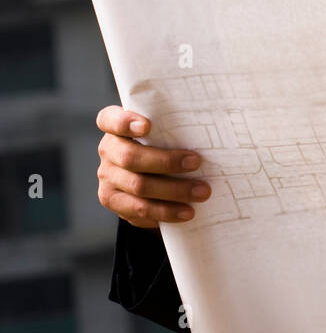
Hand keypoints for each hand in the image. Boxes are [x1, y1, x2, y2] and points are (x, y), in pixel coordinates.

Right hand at [96, 106, 210, 228]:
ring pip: (138, 186)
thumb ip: (174, 127)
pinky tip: (186, 212)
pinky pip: (139, 210)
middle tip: (196, 163)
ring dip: (174, 191)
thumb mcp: (164, 132)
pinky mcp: (114, 202)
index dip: (124, 122)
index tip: (147, 126)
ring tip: (202, 192)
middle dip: (167, 161)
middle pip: (130, 157)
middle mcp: (107, 151)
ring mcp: (108, 178)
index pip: (110, 120)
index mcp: (115, 127)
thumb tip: (211, 127)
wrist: (150, 179)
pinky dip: (166, 212)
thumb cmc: (164, 146)